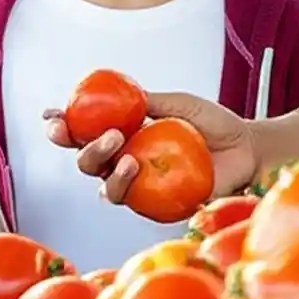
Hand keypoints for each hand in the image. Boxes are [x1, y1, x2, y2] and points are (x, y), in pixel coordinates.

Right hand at [43, 92, 258, 203]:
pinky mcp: (154, 205)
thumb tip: (119, 93)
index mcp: (124, 132)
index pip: (85, 131)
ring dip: (104, 166)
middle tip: (105, 132)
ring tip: (124, 152)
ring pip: (101, 184)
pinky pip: (129, 201)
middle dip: (81, 146)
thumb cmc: (213, 124)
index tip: (51, 115)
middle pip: (85, 159)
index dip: (62, 125)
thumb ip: (149, 101)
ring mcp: (138, 185)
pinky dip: (124, 186)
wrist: (246, 149)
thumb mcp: (180, 103)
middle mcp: (124, 160)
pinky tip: (134, 168)